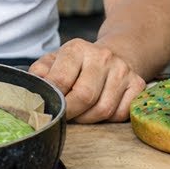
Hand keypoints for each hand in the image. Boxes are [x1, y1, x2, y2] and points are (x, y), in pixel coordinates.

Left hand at [29, 39, 145, 122]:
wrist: (114, 55)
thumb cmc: (78, 65)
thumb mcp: (54, 62)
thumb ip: (39, 74)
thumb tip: (31, 92)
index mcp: (77, 49)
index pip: (60, 81)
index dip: (52, 102)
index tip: (48, 111)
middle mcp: (103, 56)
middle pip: (84, 97)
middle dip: (71, 114)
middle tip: (65, 117)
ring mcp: (123, 70)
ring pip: (103, 110)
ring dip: (88, 119)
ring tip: (81, 113)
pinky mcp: (138, 84)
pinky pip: (120, 114)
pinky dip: (108, 119)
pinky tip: (100, 109)